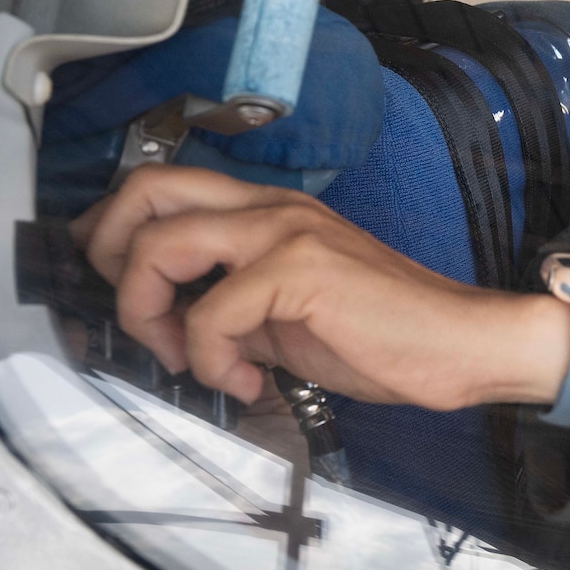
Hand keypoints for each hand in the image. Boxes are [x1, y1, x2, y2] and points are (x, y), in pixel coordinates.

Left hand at [75, 166, 569, 409]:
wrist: (459, 345)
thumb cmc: (386, 335)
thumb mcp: (288, 315)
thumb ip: (231, 304)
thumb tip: (170, 326)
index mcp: (271, 211)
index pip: (162, 188)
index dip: (119, 237)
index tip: (131, 299)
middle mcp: (274, 206)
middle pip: (144, 190)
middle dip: (110, 257)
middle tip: (139, 315)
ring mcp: (286, 231)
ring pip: (159, 244)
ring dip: (148, 313)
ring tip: (188, 357)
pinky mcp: (300, 269)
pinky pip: (209, 313)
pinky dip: (209, 359)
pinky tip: (247, 381)